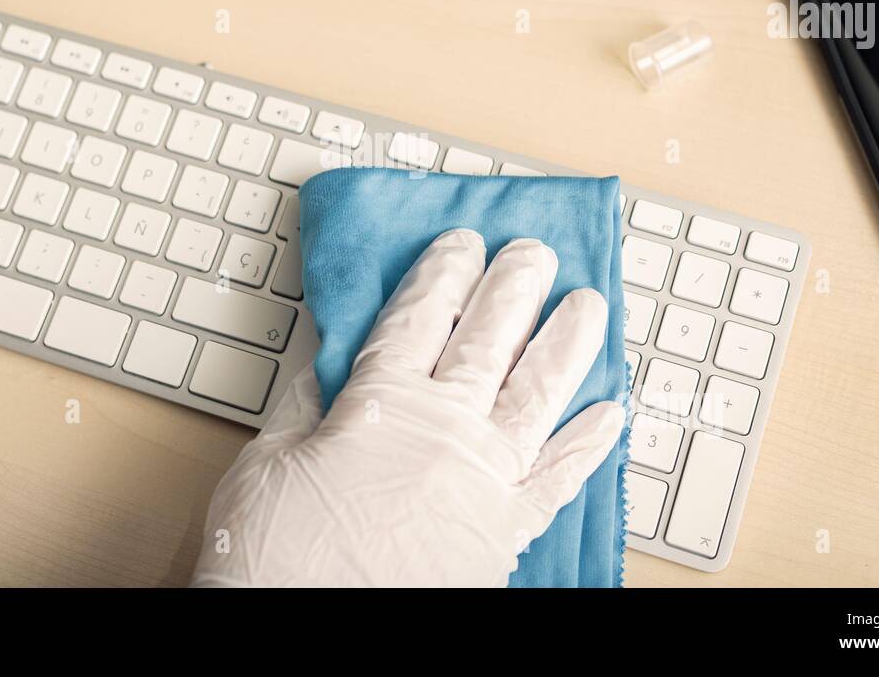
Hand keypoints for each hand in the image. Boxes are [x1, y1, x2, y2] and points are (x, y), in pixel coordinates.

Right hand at [191, 228, 623, 586]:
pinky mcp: (507, 532)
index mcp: (383, 403)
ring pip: (540, 394)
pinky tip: (611, 412)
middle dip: (514, 288)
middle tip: (534, 252)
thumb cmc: (274, 556)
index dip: (442, 274)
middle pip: (488, 340)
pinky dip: (589, 446)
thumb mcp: (267, 463)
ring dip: (567, 344)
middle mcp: (445, 429)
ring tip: (588, 305)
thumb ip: (304, 401)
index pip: (420, 317)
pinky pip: (560, 480)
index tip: (461, 244)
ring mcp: (485, 479)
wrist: (308, 634)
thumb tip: (327, 353)